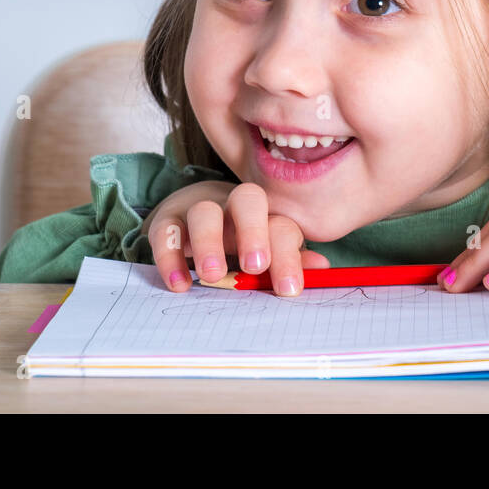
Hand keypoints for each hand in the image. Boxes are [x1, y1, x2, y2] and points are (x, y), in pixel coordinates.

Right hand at [143, 180, 329, 294]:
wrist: (193, 215)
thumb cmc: (240, 241)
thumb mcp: (265, 254)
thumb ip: (289, 262)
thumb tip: (322, 269)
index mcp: (265, 218)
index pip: (282, 227)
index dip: (288, 257)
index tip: (289, 289)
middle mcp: (234, 209)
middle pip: (248, 199)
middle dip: (253, 231)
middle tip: (255, 266)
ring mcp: (200, 211)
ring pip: (204, 211)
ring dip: (209, 242)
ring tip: (213, 276)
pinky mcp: (168, 220)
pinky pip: (165, 231)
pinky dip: (171, 257)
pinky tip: (180, 284)